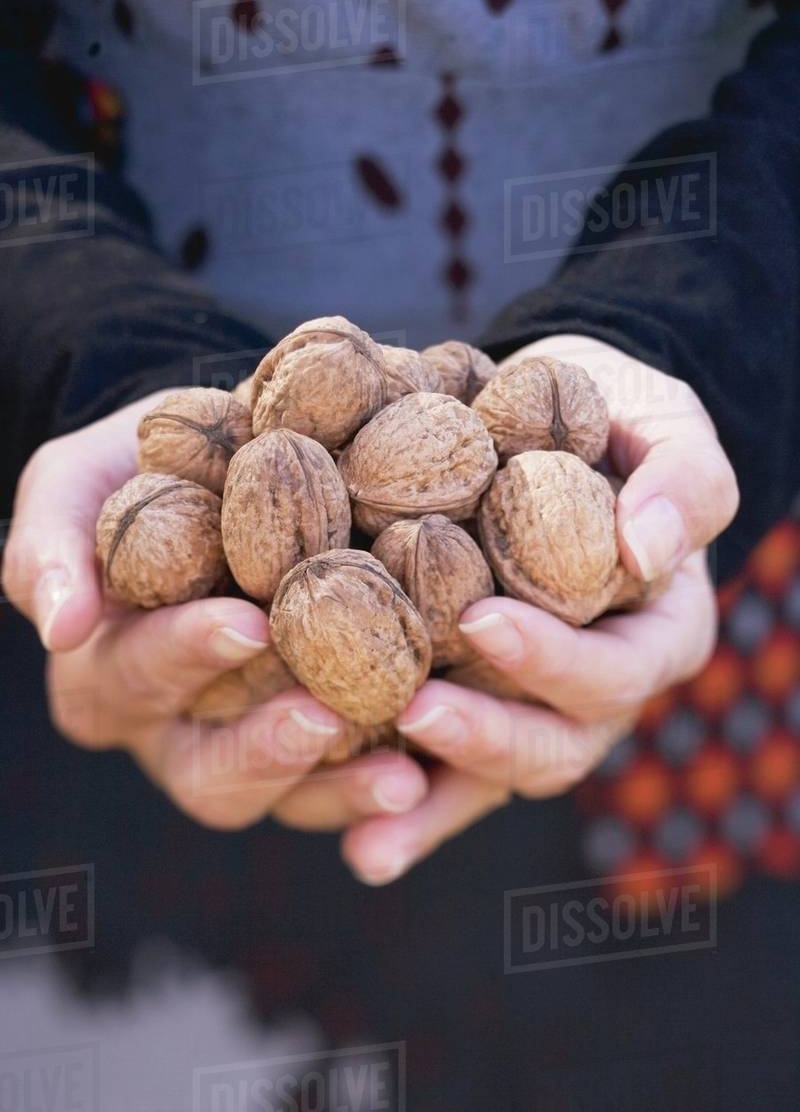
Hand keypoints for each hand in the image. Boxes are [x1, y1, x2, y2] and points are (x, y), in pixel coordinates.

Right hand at [2, 395, 428, 828]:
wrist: (234, 456)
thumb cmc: (141, 468)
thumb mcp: (77, 481)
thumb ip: (48, 542)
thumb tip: (60, 624)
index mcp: (113, 677)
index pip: (137, 681)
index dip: (185, 657)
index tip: (245, 622)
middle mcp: (184, 729)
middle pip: (212, 777)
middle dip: (266, 751)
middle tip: (325, 715)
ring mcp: (262, 740)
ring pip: (292, 798)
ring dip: (344, 791)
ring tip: (403, 777)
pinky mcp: (336, 733)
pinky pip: (362, 776)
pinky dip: (403, 780)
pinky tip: (442, 763)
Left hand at [339, 335, 738, 884]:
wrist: (544, 423)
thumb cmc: (616, 422)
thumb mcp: (667, 427)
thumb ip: (681, 480)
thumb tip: (644, 549)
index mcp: (655, 631)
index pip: (616, 668)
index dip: (555, 659)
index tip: (482, 620)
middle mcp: (596, 688)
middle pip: (556, 744)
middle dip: (488, 738)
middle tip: (417, 712)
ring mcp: (530, 706)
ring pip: (493, 780)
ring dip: (431, 812)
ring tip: (365, 838)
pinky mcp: (471, 703)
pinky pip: (440, 772)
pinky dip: (400, 811)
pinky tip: (355, 847)